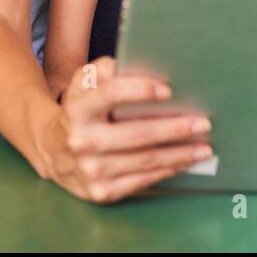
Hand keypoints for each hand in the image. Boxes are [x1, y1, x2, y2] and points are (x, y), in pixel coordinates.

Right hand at [38, 57, 211, 203]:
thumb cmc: (79, 110)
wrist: (53, 151)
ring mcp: (91, 169)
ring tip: (203, 147)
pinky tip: (183, 162)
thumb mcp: (82, 83)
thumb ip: (105, 70)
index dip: (141, 90)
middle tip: (203, 123)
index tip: (168, 90)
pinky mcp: (101, 191)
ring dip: (180, 153)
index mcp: (77, 108)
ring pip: (146, 160)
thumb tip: (137, 66)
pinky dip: (167, 170)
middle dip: (175, 128)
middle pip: (138, 133)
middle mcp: (82, 140)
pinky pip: (142, 180)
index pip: (111, 93)